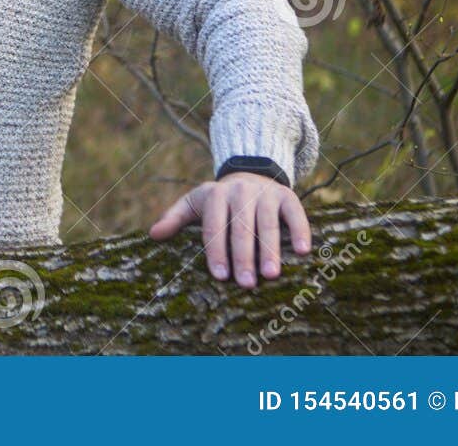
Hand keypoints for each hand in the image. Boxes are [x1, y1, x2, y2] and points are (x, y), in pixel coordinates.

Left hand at [148, 172, 310, 287]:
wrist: (249, 173)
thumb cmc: (218, 201)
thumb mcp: (193, 204)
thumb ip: (174, 218)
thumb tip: (153, 235)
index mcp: (215, 195)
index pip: (214, 226)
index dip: (217, 251)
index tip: (220, 276)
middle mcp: (240, 191)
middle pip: (241, 227)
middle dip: (243, 256)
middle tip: (247, 283)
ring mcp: (265, 193)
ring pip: (267, 222)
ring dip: (270, 249)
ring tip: (272, 275)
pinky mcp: (287, 196)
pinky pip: (295, 214)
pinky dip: (300, 231)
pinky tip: (303, 252)